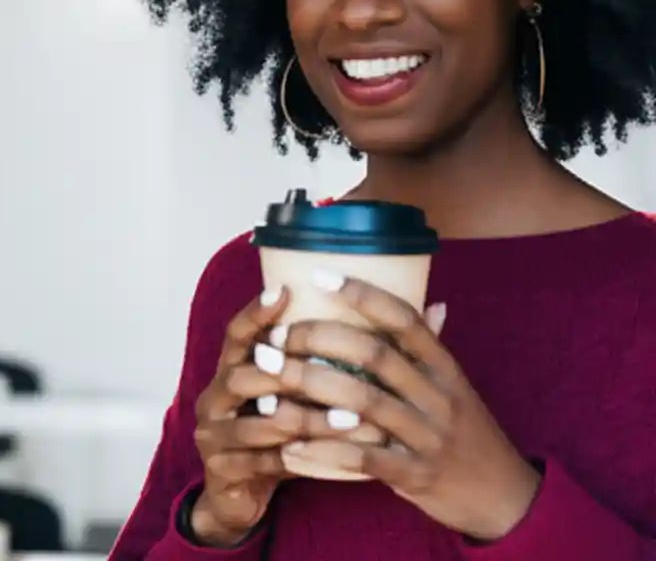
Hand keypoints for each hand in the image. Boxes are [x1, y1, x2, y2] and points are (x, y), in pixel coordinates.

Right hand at [190, 286, 355, 546]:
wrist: (239, 493)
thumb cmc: (279, 434)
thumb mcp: (296, 396)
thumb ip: (335, 359)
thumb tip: (427, 310)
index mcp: (230, 370)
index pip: (237, 334)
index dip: (257, 314)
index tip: (285, 292)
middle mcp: (214, 397)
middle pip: (239, 375)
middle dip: (285, 372)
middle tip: (328, 368)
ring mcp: (213, 435)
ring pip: (254, 423)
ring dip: (303, 420)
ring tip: (349, 419)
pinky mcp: (221, 471)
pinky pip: (261, 463)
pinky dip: (299, 460)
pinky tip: (331, 459)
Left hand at [268, 271, 541, 540]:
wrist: (504, 497)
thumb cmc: (467, 434)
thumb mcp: (457, 388)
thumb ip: (434, 350)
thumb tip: (434, 301)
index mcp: (445, 368)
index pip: (404, 319)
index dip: (363, 294)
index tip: (320, 275)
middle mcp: (437, 396)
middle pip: (373, 355)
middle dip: (318, 340)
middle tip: (277, 337)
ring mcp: (427, 436)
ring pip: (362, 402)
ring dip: (309, 387)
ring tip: (268, 379)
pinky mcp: (414, 475)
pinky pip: (363, 458)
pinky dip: (323, 451)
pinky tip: (288, 446)